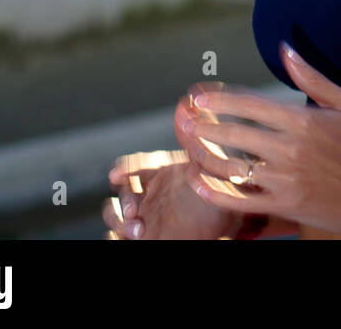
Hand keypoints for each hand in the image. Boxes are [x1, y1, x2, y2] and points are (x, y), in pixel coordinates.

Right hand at [104, 96, 241, 238]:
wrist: (226, 227)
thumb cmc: (217, 193)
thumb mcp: (207, 165)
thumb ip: (195, 138)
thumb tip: (188, 102)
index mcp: (159, 171)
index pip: (133, 166)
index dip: (123, 170)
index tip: (118, 175)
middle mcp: (147, 191)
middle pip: (122, 191)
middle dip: (124, 201)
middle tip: (135, 211)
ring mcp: (143, 214)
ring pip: (114, 214)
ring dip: (119, 221)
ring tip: (138, 231)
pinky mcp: (143, 234)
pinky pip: (116, 236)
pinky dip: (116, 237)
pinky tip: (126, 238)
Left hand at [182, 41, 340, 235]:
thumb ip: (312, 77)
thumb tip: (285, 47)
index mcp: (303, 121)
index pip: (250, 105)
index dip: (220, 99)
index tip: (199, 96)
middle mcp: (290, 150)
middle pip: (234, 135)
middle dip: (205, 126)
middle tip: (185, 120)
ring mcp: (285, 180)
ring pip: (231, 168)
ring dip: (204, 157)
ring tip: (189, 148)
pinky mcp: (284, 205)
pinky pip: (239, 199)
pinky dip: (213, 191)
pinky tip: (197, 182)